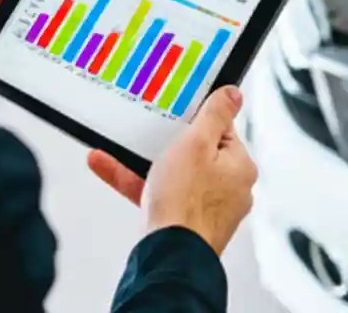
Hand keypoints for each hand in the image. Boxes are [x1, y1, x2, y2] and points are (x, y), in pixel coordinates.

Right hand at [87, 87, 256, 255]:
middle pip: (196, 153)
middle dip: (165, 142)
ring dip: (142, 161)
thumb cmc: (185, 202)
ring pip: (173, 175)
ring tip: (115, 147)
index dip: (196, 120)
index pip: (221, 130)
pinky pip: (159, 194)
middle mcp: (229, 188)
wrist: (169, 255)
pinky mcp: (184, 222)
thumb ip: (214, 114)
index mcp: (240, 166)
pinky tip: (107, 167)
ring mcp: (206, 208)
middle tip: (146, 132)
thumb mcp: (196, 143)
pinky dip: (136, 182)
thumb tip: (233, 93)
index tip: (176, 115)